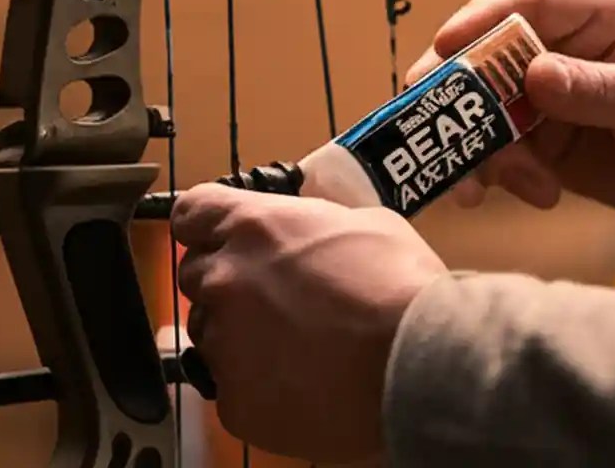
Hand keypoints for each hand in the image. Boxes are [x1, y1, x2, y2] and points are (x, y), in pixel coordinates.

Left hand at [172, 184, 447, 462]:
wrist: (423, 366)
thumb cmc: (403, 287)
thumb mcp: (366, 224)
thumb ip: (313, 224)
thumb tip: (306, 235)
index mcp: (252, 228)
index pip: (191, 213)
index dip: (205, 225)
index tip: (219, 237)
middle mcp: (225, 280)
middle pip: (197, 275)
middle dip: (227, 284)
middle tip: (275, 301)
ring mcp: (225, 345)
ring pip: (212, 336)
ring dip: (241, 337)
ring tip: (297, 350)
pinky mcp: (235, 402)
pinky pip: (232, 389)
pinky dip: (259, 389)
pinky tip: (303, 387)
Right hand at [408, 0, 614, 216]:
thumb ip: (600, 90)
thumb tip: (534, 76)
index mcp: (596, 16)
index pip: (524, 1)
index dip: (478, 19)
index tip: (443, 46)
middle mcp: (559, 47)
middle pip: (483, 55)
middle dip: (454, 93)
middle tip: (426, 124)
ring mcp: (542, 94)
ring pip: (480, 110)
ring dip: (480, 150)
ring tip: (505, 189)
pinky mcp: (537, 137)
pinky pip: (496, 150)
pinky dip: (499, 175)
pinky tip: (536, 195)